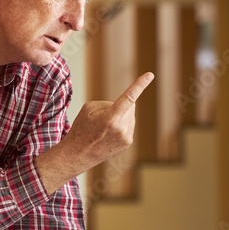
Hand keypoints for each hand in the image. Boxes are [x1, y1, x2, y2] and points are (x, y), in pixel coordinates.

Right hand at [36, 72, 153, 193]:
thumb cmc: (81, 129)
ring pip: (130, 115)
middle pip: (129, 105)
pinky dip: (121, 124)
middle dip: (119, 105)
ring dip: (120, 116)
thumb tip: (126, 106)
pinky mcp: (128, 142)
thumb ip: (109, 103)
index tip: (150, 75)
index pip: (129, 97)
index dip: (140, 85)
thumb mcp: (89, 109)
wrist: (78, 154)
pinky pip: (129, 124)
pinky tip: (109, 133)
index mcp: (111, 117)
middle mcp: (122, 128)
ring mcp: (126, 137)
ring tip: (104, 128)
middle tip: (102, 117)